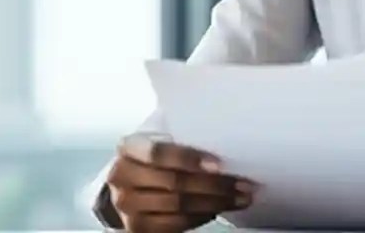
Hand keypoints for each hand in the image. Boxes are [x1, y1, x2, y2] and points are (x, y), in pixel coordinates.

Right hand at [103, 133, 258, 232]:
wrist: (127, 186)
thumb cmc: (154, 159)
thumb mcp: (159, 140)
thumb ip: (182, 139)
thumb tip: (225, 142)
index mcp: (128, 148)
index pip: (158, 153)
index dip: (188, 159)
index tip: (219, 164)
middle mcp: (121, 177)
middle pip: (174, 183)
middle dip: (214, 185)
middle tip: (243, 184)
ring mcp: (127, 205)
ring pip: (178, 207)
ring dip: (215, 203)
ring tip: (240, 198)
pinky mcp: (137, 228)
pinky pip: (176, 224)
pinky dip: (202, 217)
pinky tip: (218, 208)